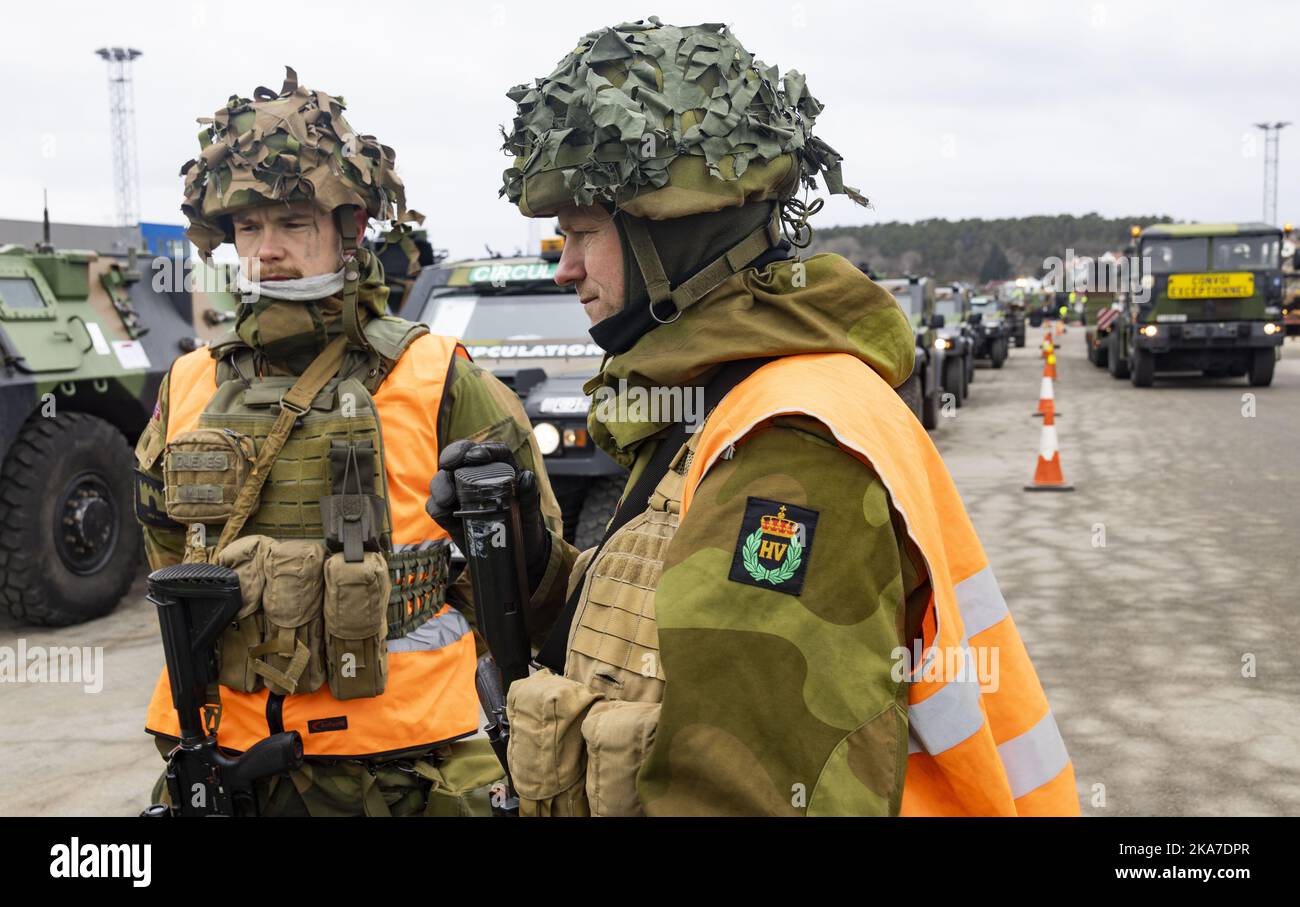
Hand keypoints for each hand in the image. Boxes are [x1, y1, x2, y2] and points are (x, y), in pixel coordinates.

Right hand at [426, 440, 551, 591]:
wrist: (518, 554)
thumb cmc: (526, 527)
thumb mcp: (531, 513)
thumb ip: (529, 496)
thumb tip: (526, 477)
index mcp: (502, 470)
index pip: (494, 452)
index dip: (483, 449)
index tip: (476, 456)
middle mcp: (478, 477)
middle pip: (461, 457)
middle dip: (452, 455)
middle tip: (449, 464)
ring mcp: (461, 495)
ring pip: (443, 479)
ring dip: (441, 484)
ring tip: (447, 498)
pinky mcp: (450, 514)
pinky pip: (436, 506)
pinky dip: (436, 506)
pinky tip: (444, 511)